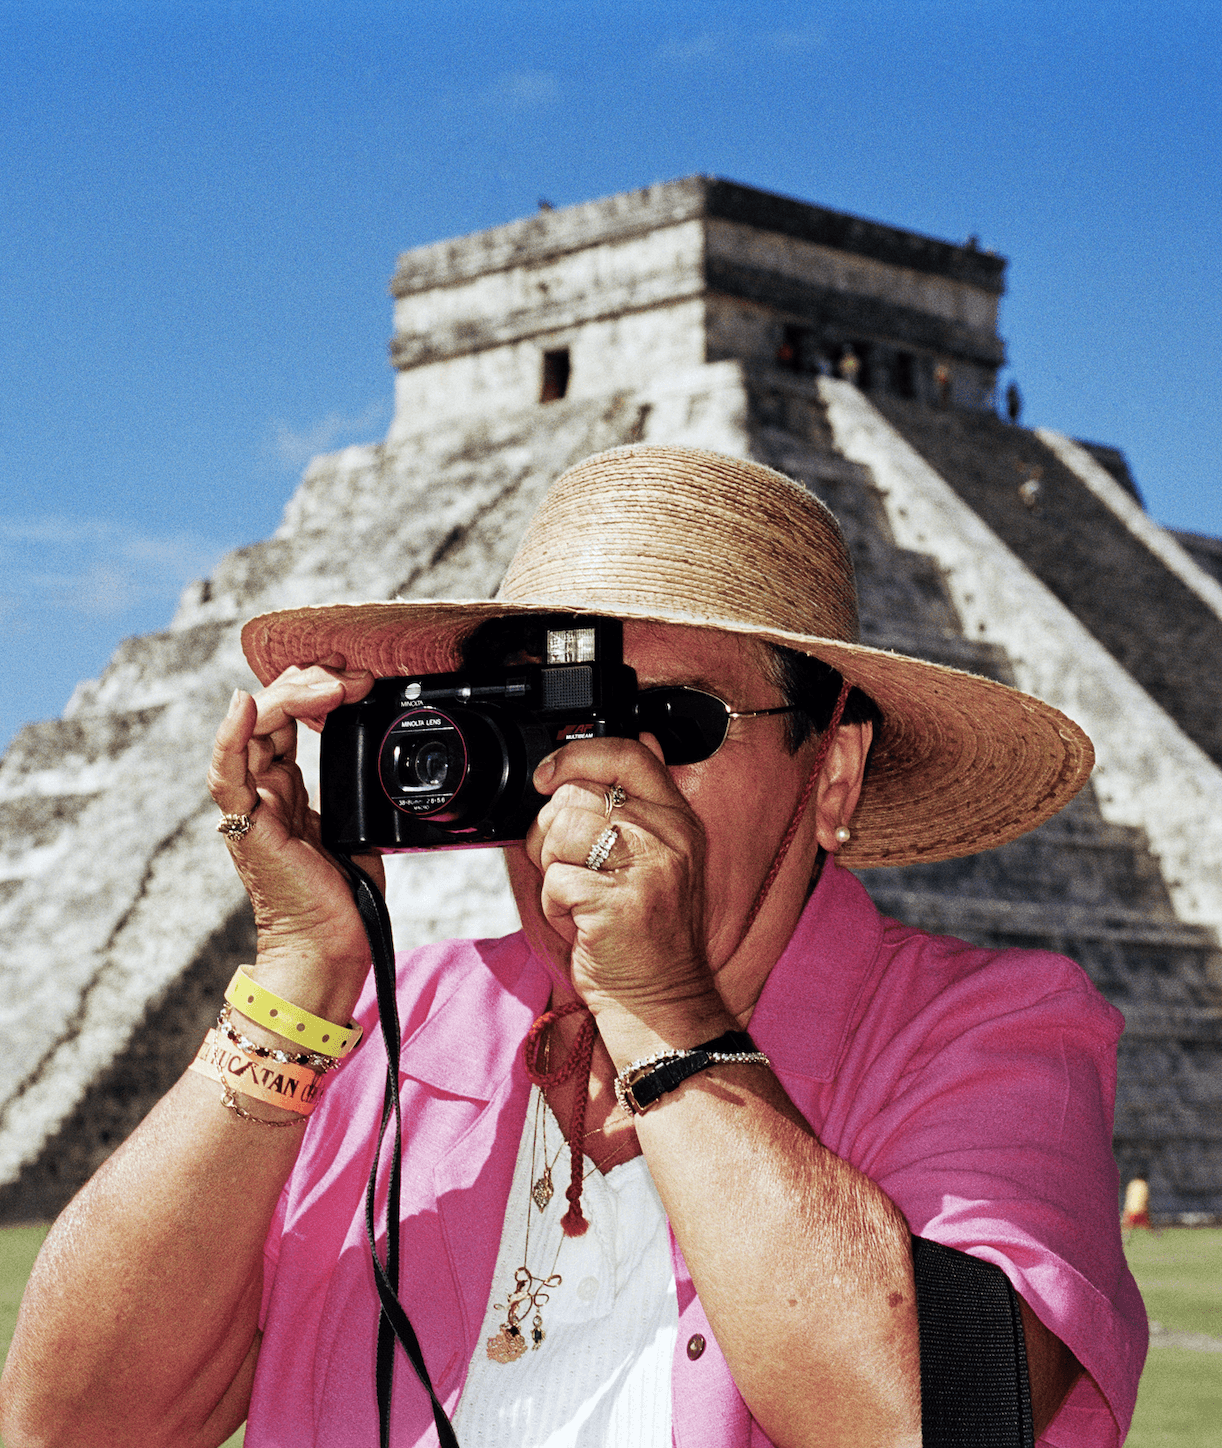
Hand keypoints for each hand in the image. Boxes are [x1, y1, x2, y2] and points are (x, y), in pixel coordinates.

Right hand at [207, 664, 381, 1022]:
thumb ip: (356, 786)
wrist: (330, 945)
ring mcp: (251, 805)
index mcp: (286, 786)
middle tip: (356, 675)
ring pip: (253, 728)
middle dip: (312, 681)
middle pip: (271, 710)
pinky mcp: (246, 826)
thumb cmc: (344, 896)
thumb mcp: (359, 823)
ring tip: (332, 685)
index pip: (289, 715)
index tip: (363, 680)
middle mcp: (263, 789)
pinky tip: (244, 705)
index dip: (320, 688)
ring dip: (291, 695)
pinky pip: (227, 775)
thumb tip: (379, 754)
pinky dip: (232, 736)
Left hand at [525, 736, 722, 1038]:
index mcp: (678, 820)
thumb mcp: (662, 856)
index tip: (547, 775)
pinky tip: (577, 920)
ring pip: (561, 832)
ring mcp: (646, 871)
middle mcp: (668, 839)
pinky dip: (553, 905)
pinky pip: (556, 880)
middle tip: (567, 864)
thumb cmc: (650, 934)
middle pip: (577, 795)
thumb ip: (647, 800)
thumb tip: (641, 737)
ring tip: (575, 893)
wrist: (662, 1001)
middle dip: (551, 830)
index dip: (576, 755)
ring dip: (551, 867)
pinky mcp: (619, 904)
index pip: (628, 754)